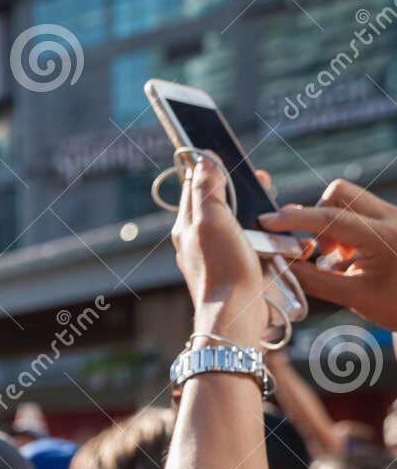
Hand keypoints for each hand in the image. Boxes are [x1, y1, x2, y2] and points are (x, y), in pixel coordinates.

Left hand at [172, 151, 268, 342]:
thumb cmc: (222, 268)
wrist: (236, 315)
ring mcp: (218, 254)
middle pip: (220, 202)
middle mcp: (198, 239)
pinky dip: (269, 235)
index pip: (194, 185)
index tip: (226, 154)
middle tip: (263, 180)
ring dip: (260, 211)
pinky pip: (253, 243)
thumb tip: (201, 160)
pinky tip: (282, 235)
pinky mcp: (237, 268)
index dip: (210, 166)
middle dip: (242, 188)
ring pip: (239, 222)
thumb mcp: (212, 221)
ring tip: (278, 210)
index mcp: (187, 225)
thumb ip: (207, 190)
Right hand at [259, 179, 396, 329]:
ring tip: (338, 257)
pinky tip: (352, 257)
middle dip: (316, 214)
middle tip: (317, 248)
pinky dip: (345, 230)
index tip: (267, 222)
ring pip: (350, 199)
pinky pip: (360, 211)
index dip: (293, 219)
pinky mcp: (393, 220)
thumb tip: (279, 264)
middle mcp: (393, 218)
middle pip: (340, 192)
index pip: (330, 218)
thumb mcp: (353, 297)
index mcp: (385, 238)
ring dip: (331, 223)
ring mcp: (395, 216)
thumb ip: (312, 279)